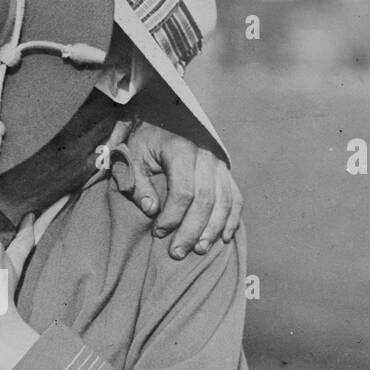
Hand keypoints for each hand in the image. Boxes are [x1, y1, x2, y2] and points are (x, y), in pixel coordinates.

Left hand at [120, 123, 243, 258]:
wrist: (165, 116)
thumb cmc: (146, 140)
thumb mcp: (134, 155)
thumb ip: (138, 182)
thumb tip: (151, 209)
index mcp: (182, 150)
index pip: (183, 191)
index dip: (172, 216)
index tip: (158, 232)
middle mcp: (207, 156)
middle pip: (205, 200)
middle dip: (192, 230)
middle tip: (177, 252)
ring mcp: (220, 164)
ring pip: (224, 202)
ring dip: (213, 229)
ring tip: (200, 250)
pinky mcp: (226, 172)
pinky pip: (235, 198)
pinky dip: (232, 219)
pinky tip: (224, 238)